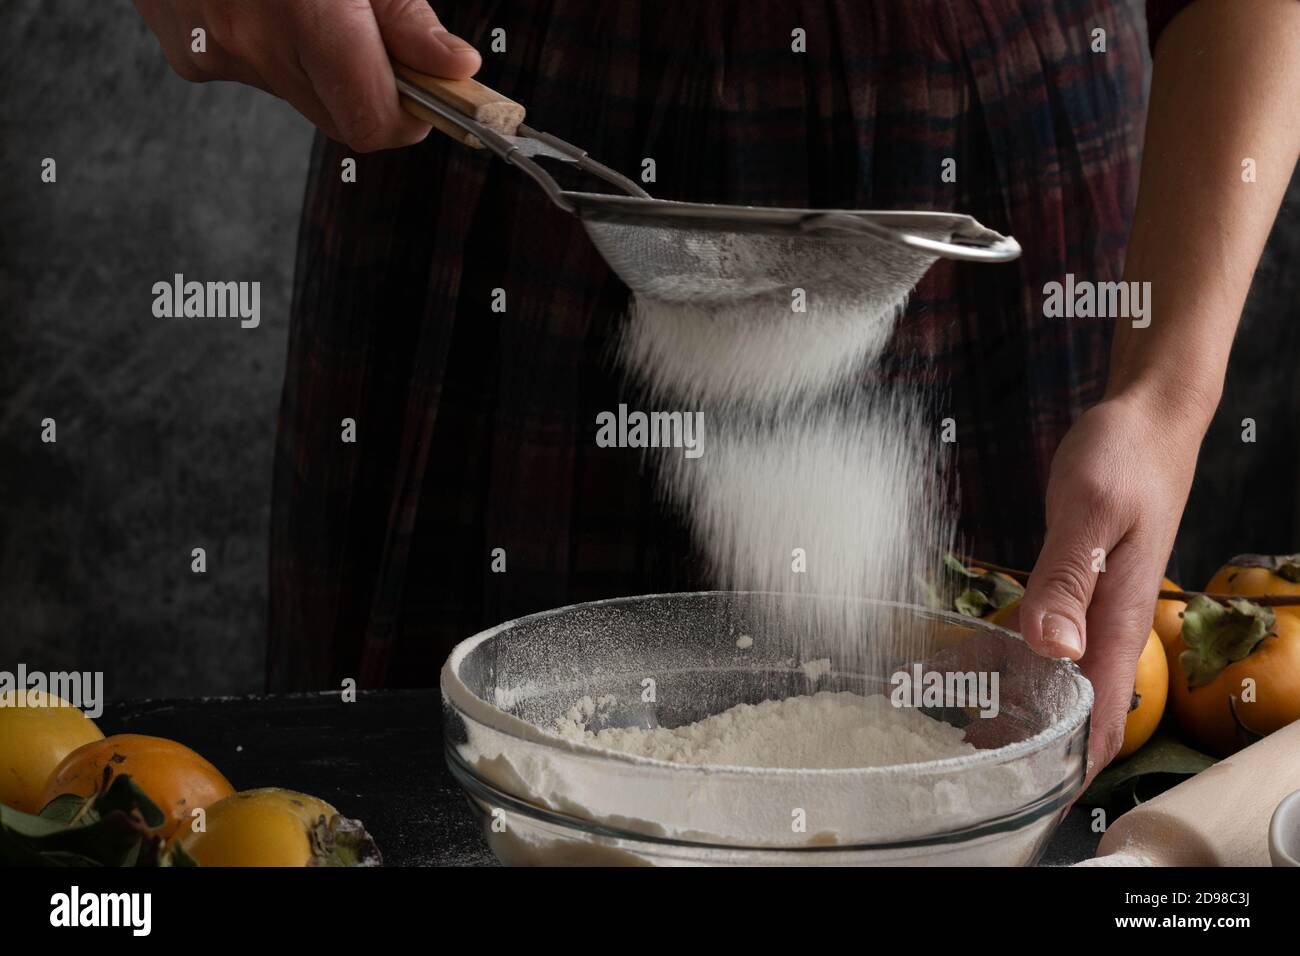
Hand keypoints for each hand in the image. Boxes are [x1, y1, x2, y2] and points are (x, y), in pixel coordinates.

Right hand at [133, 0, 480, 150]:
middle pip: (342, 117)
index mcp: (301, 11)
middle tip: (377, 35)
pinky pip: (260, 74)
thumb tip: (456, 70)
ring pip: (303, 96)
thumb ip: (403, 15)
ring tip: (308, 1)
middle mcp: (250, 42)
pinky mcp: (191, 58)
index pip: (371, 122)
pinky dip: (278, 47)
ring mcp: (213, 54)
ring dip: (323, 64)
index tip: (431, 90)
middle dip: (372, 87)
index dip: (410, 115)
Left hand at [1016, 392, 1205, 781]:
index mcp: (1121, 618)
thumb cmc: (1125, 458)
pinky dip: (1031, 672)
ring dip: (1033, 715)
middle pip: (1085, 710)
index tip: (1025, 796)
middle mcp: (1114, 623)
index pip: (1102, 715)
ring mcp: (1102, 608)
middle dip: (1042, 751)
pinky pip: (1062, 646)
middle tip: (979, 772)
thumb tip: (1051, 649)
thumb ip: (1066, 578)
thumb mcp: (1089, 511)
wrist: (1149, 418)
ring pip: (1072, 682)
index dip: (1069, 765)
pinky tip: (995, 674)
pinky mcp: (1087, 588)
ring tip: (975, 738)